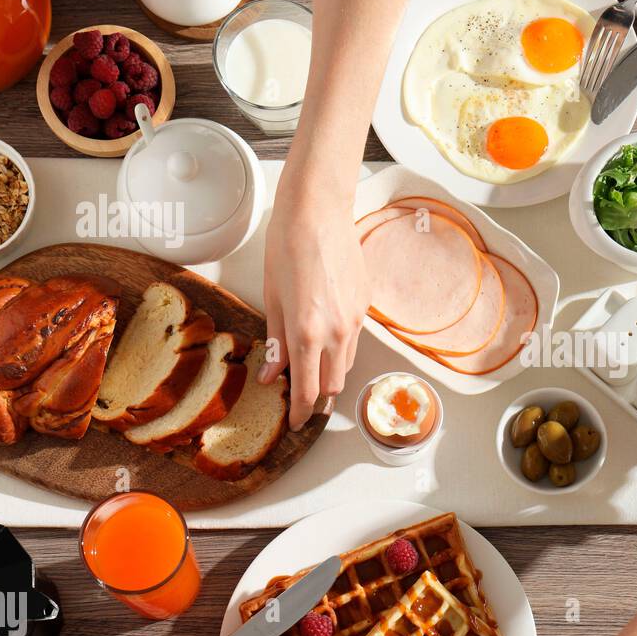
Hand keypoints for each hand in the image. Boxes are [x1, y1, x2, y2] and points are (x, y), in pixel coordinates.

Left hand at [260, 180, 369, 430]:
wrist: (319, 212)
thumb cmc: (287, 247)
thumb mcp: (273, 298)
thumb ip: (275, 342)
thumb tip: (270, 374)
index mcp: (308, 333)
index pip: (307, 390)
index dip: (301, 413)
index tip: (295, 423)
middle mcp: (337, 332)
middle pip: (332, 385)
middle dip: (317, 397)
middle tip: (301, 398)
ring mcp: (356, 319)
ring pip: (346, 365)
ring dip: (330, 373)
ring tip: (312, 367)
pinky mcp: (366, 305)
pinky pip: (355, 338)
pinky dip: (340, 346)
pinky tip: (326, 332)